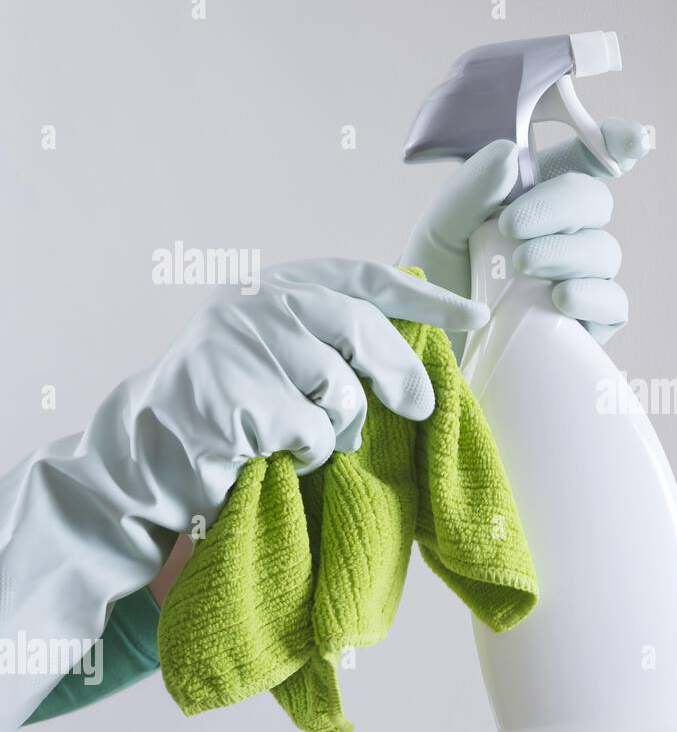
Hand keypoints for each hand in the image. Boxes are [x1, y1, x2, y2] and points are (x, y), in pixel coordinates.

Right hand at [0, 256, 477, 731]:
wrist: (148, 453)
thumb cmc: (232, 408)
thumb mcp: (282, 356)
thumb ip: (333, 340)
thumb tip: (419, 357)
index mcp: (275, 286)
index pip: (363, 278)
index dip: (422, 296)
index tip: (473, 313)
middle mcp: (255, 303)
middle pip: (358, 329)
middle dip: (400, 373)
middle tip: (421, 406)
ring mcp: (239, 346)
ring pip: (337, 388)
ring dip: (339, 425)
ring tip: (311, 437)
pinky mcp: (234, 398)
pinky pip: (311, 431)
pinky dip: (308, 452)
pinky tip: (277, 452)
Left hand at [399, 117, 652, 347]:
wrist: (428, 343)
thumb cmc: (436, 280)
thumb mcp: (441, 226)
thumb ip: (474, 187)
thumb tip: (514, 153)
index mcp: (536, 194)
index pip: (585, 157)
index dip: (615, 142)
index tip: (631, 140)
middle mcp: (565, 232)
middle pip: (596, 200)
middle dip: (560, 207)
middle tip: (511, 228)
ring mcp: (581, 278)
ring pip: (604, 251)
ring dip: (565, 253)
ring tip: (521, 268)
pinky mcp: (588, 324)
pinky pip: (613, 303)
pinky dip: (590, 296)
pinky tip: (559, 298)